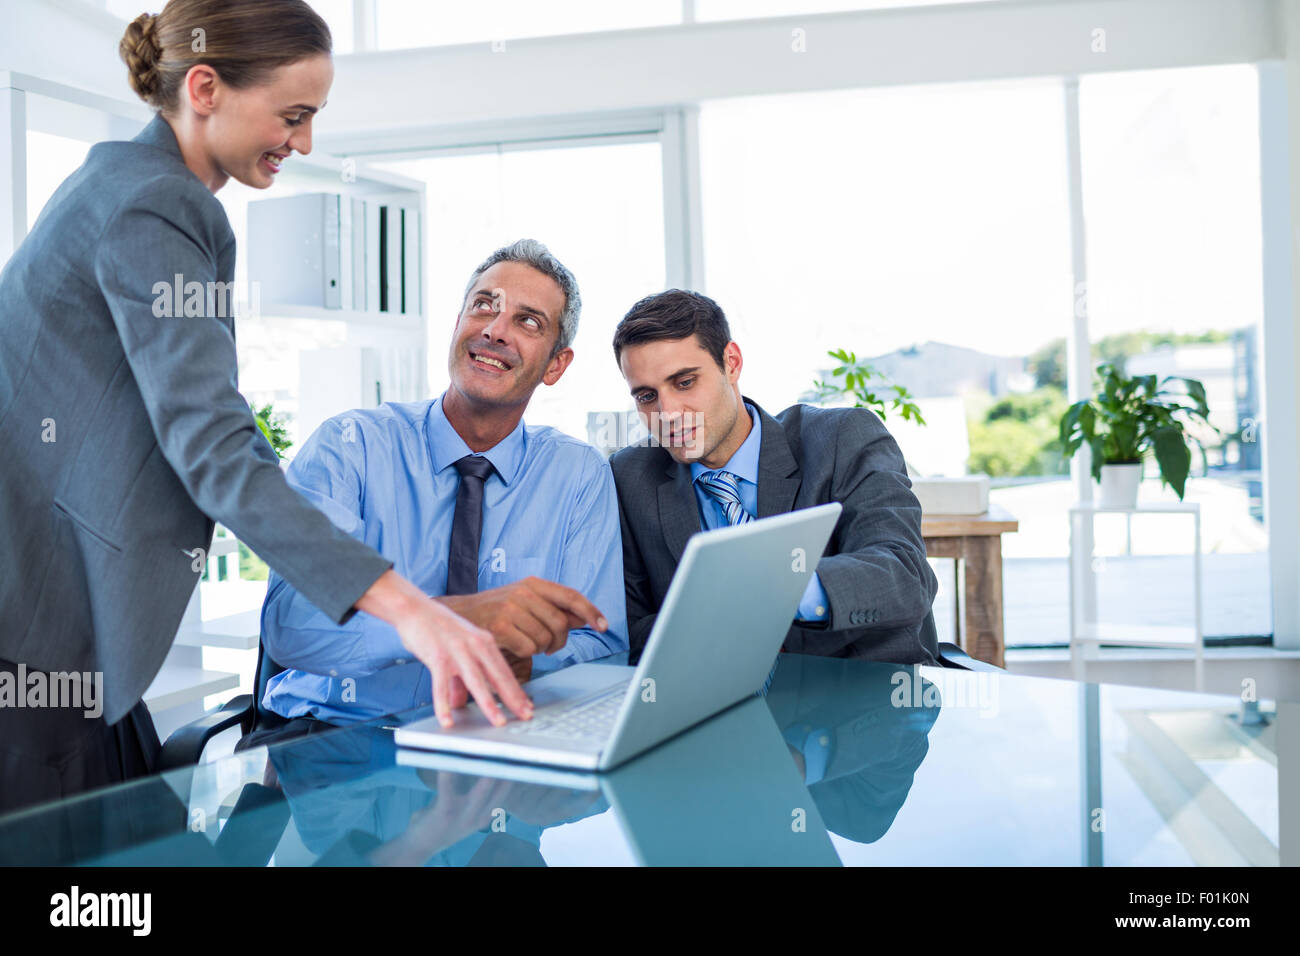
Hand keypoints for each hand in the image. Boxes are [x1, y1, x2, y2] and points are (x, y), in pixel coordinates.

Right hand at [356, 570, 531, 727]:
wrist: (414, 608)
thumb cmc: (436, 628)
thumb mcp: (456, 650)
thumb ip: (459, 680)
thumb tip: (459, 704)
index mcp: (484, 642)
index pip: (504, 671)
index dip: (516, 690)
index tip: (527, 706)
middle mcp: (475, 645)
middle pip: (498, 676)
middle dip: (513, 699)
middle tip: (525, 716)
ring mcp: (457, 650)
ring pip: (476, 681)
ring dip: (488, 704)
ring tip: (498, 721)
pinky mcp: (438, 656)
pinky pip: (441, 685)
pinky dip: (444, 704)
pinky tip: (448, 720)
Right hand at [439, 576, 607, 660]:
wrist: (458, 615)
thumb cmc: (495, 609)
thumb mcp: (525, 601)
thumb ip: (553, 608)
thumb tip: (584, 618)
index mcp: (533, 584)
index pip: (571, 596)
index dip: (591, 611)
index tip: (603, 625)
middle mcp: (523, 593)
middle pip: (561, 623)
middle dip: (560, 640)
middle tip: (550, 646)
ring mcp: (511, 609)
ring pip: (546, 639)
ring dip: (541, 648)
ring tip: (528, 642)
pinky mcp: (499, 628)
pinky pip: (529, 649)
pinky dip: (526, 653)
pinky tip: (515, 646)